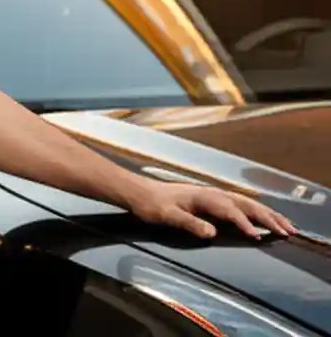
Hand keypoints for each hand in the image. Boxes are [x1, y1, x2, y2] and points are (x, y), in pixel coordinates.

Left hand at [128, 181, 296, 239]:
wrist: (139, 192)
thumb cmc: (151, 205)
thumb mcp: (166, 216)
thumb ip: (189, 223)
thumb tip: (212, 233)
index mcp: (204, 196)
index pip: (231, 210)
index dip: (245, 223)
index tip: (259, 236)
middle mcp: (212, 193)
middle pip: (246, 204)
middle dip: (268, 217)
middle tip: (288, 231)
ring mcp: (212, 194)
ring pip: (246, 203)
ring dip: (267, 213)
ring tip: (286, 225)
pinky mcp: (211, 199)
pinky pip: (239, 204)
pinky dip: (256, 210)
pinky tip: (264, 216)